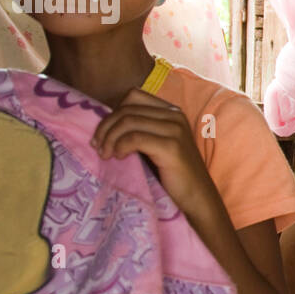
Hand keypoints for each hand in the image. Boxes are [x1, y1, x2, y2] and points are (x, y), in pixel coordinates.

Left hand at [91, 88, 215, 217]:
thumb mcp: (156, 144)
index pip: (133, 96)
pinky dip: (120, 146)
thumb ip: (140, 129)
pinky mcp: (172, 146)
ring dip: (110, 138)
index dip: (113, 113)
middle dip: (106, 127)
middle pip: (127, 109)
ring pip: (128, 121)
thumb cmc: (173, 174)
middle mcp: (175, 116)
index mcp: (171, 112)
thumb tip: (107, 125)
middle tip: (97, 147)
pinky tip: (118, 157)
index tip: (104, 134)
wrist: (197, 197)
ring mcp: (175, 130)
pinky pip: (135, 138)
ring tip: (105, 154)